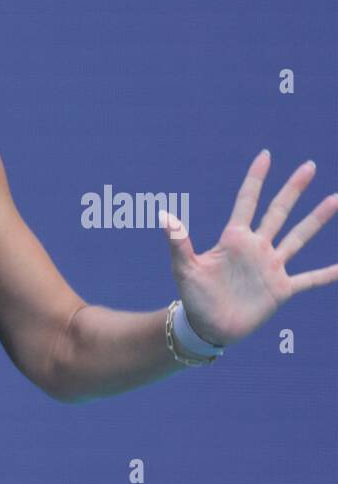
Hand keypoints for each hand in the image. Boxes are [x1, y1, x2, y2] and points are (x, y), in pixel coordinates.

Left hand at [160, 151, 337, 347]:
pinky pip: (309, 279)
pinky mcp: (281, 289)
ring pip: (299, 237)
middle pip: (279, 212)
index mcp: (234, 239)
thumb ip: (178, 242)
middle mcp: (256, 248)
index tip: (265, 156)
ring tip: (335, 199)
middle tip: (309, 165)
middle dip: (293, 189)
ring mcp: (271, 267)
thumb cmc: (193, 297)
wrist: (206, 327)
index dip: (256, 179)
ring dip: (317, 219)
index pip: (247, 202)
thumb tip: (163, 215)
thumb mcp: (184, 268)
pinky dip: (328, 274)